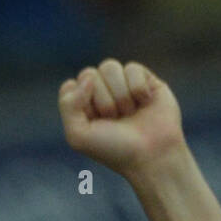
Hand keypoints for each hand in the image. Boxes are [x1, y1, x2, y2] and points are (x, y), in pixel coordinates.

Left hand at [58, 60, 184, 180]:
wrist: (152, 154)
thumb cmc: (114, 149)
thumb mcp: (78, 135)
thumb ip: (68, 105)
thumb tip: (88, 77)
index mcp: (81, 106)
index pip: (70, 87)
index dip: (81, 102)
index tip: (94, 122)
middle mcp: (100, 93)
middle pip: (89, 73)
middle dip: (102, 100)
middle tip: (115, 120)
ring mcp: (122, 84)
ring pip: (109, 67)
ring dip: (119, 94)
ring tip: (129, 113)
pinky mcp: (144, 79)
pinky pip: (132, 68)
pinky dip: (137, 88)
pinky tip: (145, 103)